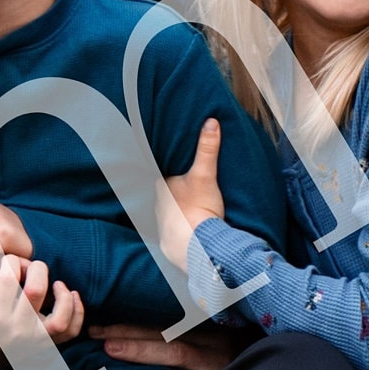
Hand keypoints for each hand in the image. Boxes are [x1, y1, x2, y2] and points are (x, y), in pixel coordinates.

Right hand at [0, 253, 80, 368]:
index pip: (8, 278)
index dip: (11, 261)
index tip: (9, 262)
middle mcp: (16, 329)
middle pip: (36, 290)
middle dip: (36, 269)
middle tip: (30, 267)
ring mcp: (33, 340)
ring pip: (60, 318)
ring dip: (63, 295)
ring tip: (57, 284)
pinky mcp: (44, 345)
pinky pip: (69, 331)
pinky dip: (77, 313)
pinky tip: (72, 296)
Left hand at [89, 320, 247, 369]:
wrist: (288, 359)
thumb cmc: (253, 347)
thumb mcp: (230, 332)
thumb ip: (198, 327)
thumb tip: (158, 336)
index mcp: (211, 326)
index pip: (165, 321)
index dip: (132, 322)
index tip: (100, 322)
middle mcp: (213, 341)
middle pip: (164, 334)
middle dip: (127, 332)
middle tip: (94, 332)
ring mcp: (221, 362)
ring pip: (178, 352)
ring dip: (144, 349)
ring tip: (111, 348)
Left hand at [151, 117, 227, 269]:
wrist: (197, 247)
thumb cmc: (198, 209)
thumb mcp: (205, 175)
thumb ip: (207, 149)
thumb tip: (211, 122)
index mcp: (161, 187)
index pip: (160, 175)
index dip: (168, 172)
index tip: (176, 170)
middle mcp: (157, 206)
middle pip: (163, 195)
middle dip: (171, 193)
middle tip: (185, 190)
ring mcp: (161, 226)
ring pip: (166, 214)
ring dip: (175, 213)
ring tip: (187, 210)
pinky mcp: (169, 242)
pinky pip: (172, 232)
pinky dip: (178, 230)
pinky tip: (187, 230)